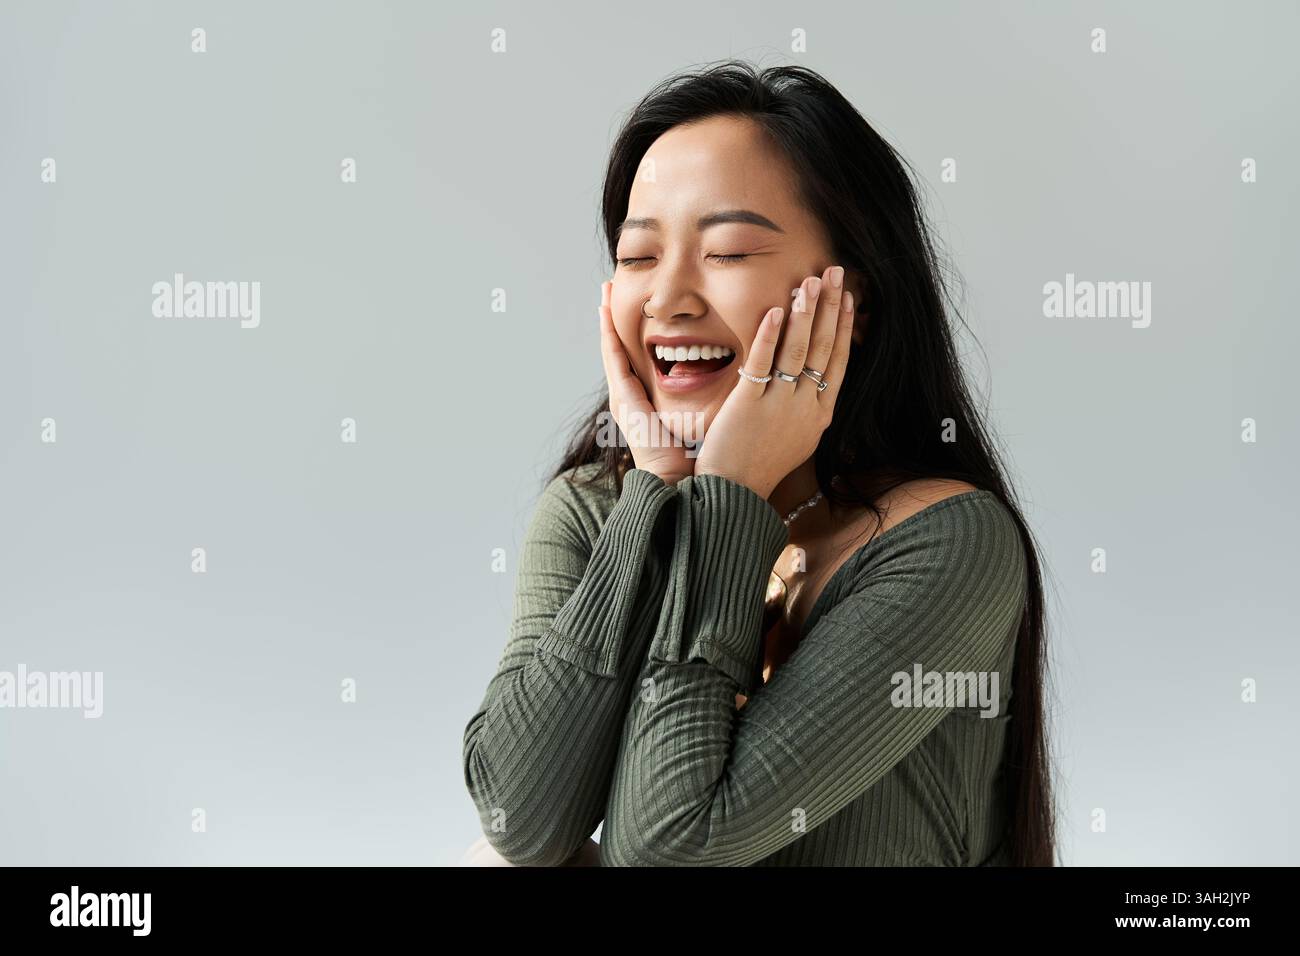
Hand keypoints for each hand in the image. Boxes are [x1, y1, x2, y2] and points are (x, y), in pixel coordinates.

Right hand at [597, 280, 694, 484]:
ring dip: (607, 319)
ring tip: (604, 291)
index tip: (635, 307)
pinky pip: (614, 360)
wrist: (680, 484)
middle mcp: (630, 398)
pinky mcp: (624, 400)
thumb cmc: (698, 459)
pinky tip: (605, 312)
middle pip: (619, 349)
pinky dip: (608, 335)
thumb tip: (736, 378)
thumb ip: (709, 397)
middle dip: (614, 319)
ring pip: (612, 350)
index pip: (637, 359)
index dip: (633, 332)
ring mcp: (624, 398)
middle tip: (609, 287)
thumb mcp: (702, 418)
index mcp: (646, 401)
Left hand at [692, 266, 853, 499]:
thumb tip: (813, 378)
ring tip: (810, 281)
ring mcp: (779, 405)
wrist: (733, 494)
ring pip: (799, 351)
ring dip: (807, 312)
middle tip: (836, 272)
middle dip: (831, 306)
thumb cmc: (760, 466)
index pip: (839, 361)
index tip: (849, 298)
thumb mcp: (798, 438)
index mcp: (820, 415)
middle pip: (824, 348)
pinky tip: (778, 309)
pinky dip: (771, 334)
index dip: (844, 326)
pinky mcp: (748, 404)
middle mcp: (806, 408)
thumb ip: (805, 406)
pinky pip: (763, 362)